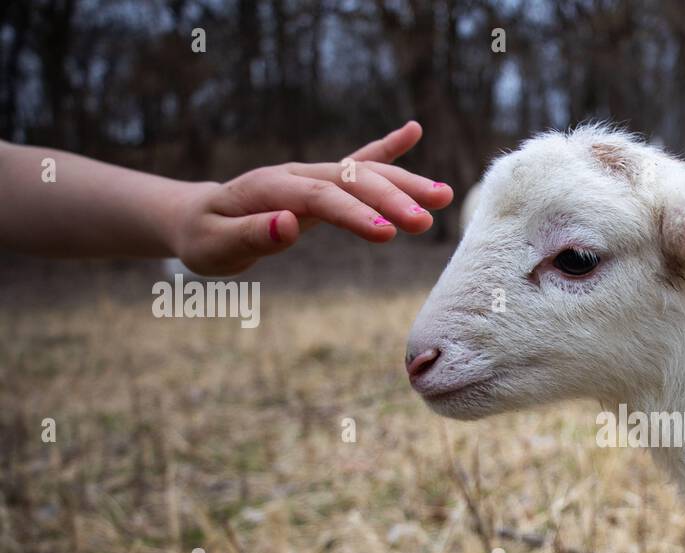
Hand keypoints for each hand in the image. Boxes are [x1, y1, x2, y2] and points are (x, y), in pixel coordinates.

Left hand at [169, 121, 451, 274]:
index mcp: (270, 187)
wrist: (197, 218)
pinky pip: (357, 161)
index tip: (388, 235)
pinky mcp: (321, 181)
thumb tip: (290, 224)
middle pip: (350, 181)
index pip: (320, 199)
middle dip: (390, 200)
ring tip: (444, 195)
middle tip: (425, 222)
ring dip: (404, 183)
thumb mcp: (215, 246)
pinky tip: (413, 131)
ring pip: (363, 172)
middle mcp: (296, 173)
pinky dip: (386, 148)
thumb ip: (251, 235)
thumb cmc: (205, 237)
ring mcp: (311, 173)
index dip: (354, 215)